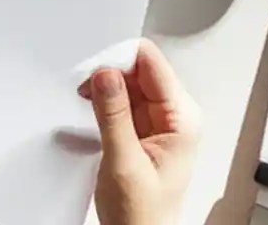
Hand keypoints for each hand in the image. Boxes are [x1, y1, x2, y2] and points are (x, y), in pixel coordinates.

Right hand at [81, 40, 200, 224]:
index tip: (94, 71)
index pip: (152, 63)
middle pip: (139, 70)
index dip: (120, 59)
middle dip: (109, 74)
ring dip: (104, 89)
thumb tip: (105, 74)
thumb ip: (114, 115)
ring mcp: (158, 122)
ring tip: (87, 104)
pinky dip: (104, 103)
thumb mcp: (124, 162)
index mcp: (182, 118)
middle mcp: (174, 115)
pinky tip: (92, 115)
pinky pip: (122, 102)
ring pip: (128, 84)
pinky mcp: (142, 130)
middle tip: (85, 89)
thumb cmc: (142, 216)